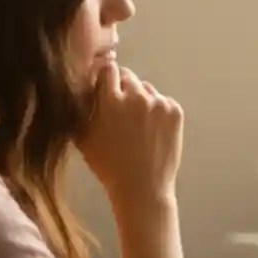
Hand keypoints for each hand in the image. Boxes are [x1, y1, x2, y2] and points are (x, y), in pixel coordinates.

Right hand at [76, 64, 183, 208]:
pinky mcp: (175, 111)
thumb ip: (82, 106)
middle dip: (122, 89)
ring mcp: (158, 103)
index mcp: (111, 100)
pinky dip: (157, 111)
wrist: (142, 188)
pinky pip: (163, 101)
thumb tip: (84, 84)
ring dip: (140, 99)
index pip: (108, 69)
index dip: (105, 79)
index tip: (104, 89)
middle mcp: (136, 96)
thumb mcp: (83, 135)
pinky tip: (151, 131)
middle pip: (128, 76)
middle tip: (120, 111)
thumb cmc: (107, 165)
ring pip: (146, 89)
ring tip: (136, 125)